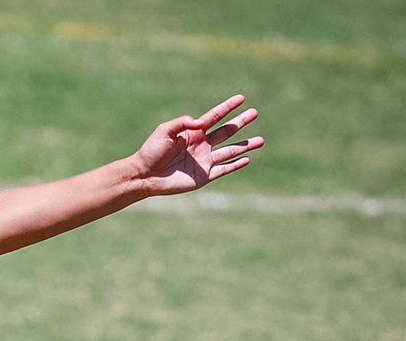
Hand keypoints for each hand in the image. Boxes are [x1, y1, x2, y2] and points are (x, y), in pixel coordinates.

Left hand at [130, 94, 262, 195]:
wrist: (144, 176)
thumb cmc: (151, 151)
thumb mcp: (164, 131)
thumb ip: (183, 122)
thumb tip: (202, 122)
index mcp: (193, 132)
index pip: (214, 117)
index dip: (228, 107)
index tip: (241, 98)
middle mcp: (201, 145)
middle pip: (226, 131)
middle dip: (241, 122)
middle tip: (255, 112)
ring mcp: (204, 160)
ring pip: (230, 151)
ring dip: (245, 145)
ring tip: (261, 140)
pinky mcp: (204, 176)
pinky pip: (224, 169)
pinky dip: (235, 165)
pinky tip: (247, 159)